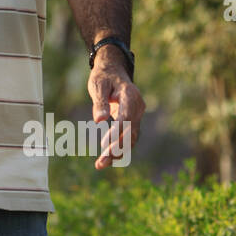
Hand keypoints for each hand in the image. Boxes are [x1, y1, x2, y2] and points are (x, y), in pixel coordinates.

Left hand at [88, 53, 143, 168]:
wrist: (113, 71)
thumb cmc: (103, 77)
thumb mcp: (98, 86)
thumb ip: (100, 103)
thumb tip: (99, 121)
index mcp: (130, 96)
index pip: (126, 118)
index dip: (117, 133)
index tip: (106, 147)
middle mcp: (138, 107)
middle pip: (130, 132)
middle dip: (117, 149)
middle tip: (101, 163)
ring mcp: (138, 114)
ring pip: (131, 138)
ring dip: (118, 152)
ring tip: (101, 164)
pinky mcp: (133, 120)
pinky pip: (129, 136)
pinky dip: (120, 147)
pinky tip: (108, 158)